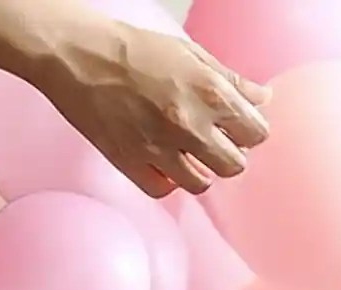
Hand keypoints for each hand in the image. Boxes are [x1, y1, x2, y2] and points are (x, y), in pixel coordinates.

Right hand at [33, 18, 271, 197]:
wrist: (78, 55)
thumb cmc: (132, 48)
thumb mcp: (191, 54)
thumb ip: (231, 80)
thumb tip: (262, 99)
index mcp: (209, 93)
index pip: (256, 133)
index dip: (249, 131)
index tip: (237, 128)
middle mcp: (189, 124)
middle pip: (234, 166)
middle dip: (228, 155)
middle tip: (213, 142)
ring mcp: (159, 147)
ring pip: (202, 184)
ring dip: (199, 171)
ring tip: (187, 154)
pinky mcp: (130, 162)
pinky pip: (163, 190)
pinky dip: (166, 181)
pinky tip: (162, 163)